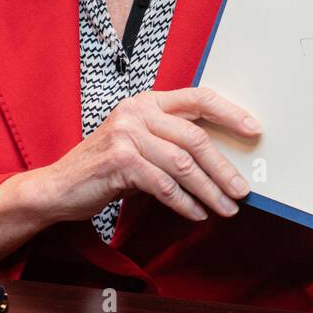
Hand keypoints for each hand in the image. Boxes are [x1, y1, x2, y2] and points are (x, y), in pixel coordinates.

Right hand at [38, 87, 259, 224]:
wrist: (58, 186)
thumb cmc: (105, 167)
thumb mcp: (140, 143)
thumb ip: (172, 141)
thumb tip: (222, 159)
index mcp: (148, 101)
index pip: (198, 98)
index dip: (230, 113)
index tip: (254, 130)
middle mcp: (138, 112)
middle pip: (195, 138)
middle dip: (224, 168)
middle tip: (242, 190)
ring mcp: (127, 135)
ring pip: (183, 165)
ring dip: (209, 191)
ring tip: (226, 208)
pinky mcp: (119, 162)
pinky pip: (164, 185)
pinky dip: (185, 203)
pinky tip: (197, 214)